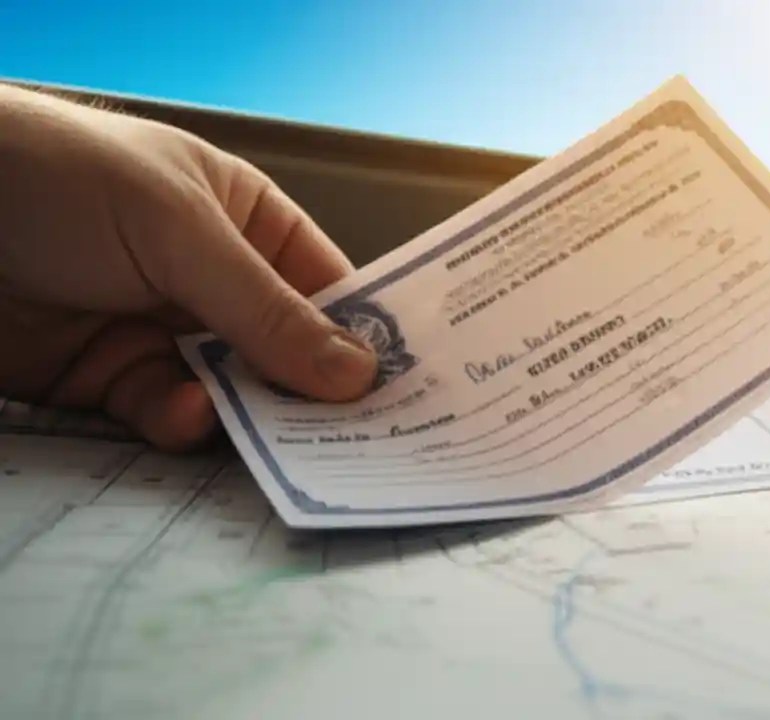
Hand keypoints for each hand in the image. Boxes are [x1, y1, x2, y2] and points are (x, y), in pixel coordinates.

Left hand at [0, 85, 376, 449]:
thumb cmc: (61, 181)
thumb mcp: (179, 234)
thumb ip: (266, 311)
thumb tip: (358, 373)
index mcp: (244, 221)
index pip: (326, 285)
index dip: (366, 335)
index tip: (407, 388)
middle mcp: (212, 280)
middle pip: (287, 351)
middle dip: (314, 391)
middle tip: (357, 439)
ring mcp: (163, 332)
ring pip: (235, 394)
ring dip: (251, 416)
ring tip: (269, 435)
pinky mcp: (112, 381)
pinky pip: (170, 414)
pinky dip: (183, 423)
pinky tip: (185, 417)